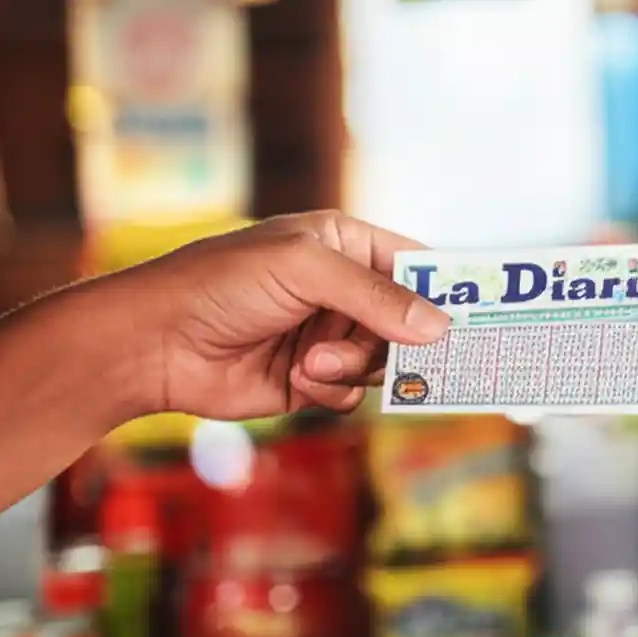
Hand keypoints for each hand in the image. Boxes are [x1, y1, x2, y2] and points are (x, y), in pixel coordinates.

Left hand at [109, 211, 449, 418]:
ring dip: (352, 365)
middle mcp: (344, 290)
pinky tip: (298, 378)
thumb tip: (441, 327)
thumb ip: (376, 297)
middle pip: (411, 322)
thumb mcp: (305, 271)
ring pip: (384, 362)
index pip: (417, 264)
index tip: (483, 314)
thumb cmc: (222, 284)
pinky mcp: (313, 379)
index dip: (450, 289)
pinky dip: (331, 389)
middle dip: (394, 339)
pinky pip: (354, 392)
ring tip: (310, 361)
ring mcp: (330, 336)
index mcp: (346, 244)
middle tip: (405, 355)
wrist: (155, 344)